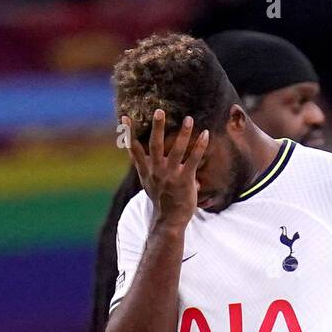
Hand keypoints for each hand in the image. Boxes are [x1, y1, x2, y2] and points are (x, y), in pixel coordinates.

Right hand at [123, 109, 208, 229]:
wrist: (169, 221)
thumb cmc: (160, 200)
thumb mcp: (148, 183)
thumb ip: (145, 166)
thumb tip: (137, 154)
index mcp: (146, 170)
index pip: (134, 149)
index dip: (129, 134)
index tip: (125, 117)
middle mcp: (156, 171)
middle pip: (155, 145)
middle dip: (157, 127)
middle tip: (159, 110)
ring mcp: (171, 175)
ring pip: (177, 150)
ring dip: (183, 133)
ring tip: (189, 118)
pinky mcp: (185, 180)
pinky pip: (193, 159)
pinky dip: (200, 146)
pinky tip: (206, 134)